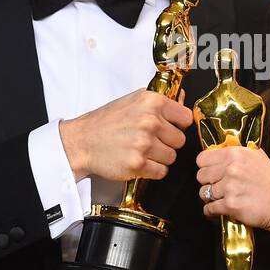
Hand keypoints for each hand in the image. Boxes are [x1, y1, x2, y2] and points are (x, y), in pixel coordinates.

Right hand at [59, 88, 191, 182]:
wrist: (82, 141)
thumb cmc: (106, 122)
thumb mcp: (133, 100)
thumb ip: (159, 101)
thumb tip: (183, 98)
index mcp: (152, 102)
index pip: (186, 118)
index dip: (178, 125)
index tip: (169, 128)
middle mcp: (150, 121)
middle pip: (180, 140)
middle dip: (167, 143)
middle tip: (150, 141)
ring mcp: (144, 144)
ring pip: (171, 157)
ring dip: (159, 158)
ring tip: (142, 151)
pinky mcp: (137, 164)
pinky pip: (161, 172)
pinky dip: (152, 170)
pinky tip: (139, 161)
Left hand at [196, 144, 269, 231]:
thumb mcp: (257, 156)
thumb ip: (237, 153)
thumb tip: (219, 150)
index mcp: (235, 154)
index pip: (202, 158)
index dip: (205, 166)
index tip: (210, 172)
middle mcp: (231, 169)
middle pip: (200, 176)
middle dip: (207, 182)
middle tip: (218, 187)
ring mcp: (230, 187)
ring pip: (203, 193)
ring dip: (210, 198)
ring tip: (222, 198)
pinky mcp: (230, 205)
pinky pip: (209, 209)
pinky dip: (212, 211)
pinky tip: (220, 209)